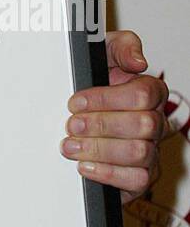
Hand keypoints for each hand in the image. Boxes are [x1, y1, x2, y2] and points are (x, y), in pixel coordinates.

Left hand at [61, 29, 168, 205]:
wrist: (79, 116)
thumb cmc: (93, 83)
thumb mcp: (102, 54)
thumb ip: (122, 45)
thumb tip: (138, 61)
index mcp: (150, 91)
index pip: (143, 93)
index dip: (106, 98)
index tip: (76, 102)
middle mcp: (155, 122)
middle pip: (142, 124)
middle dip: (101, 125)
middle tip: (71, 125)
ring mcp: (151, 151)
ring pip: (139, 152)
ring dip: (99, 149)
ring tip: (70, 146)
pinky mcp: (140, 177)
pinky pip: (137, 180)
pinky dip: (108, 174)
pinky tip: (85, 166)